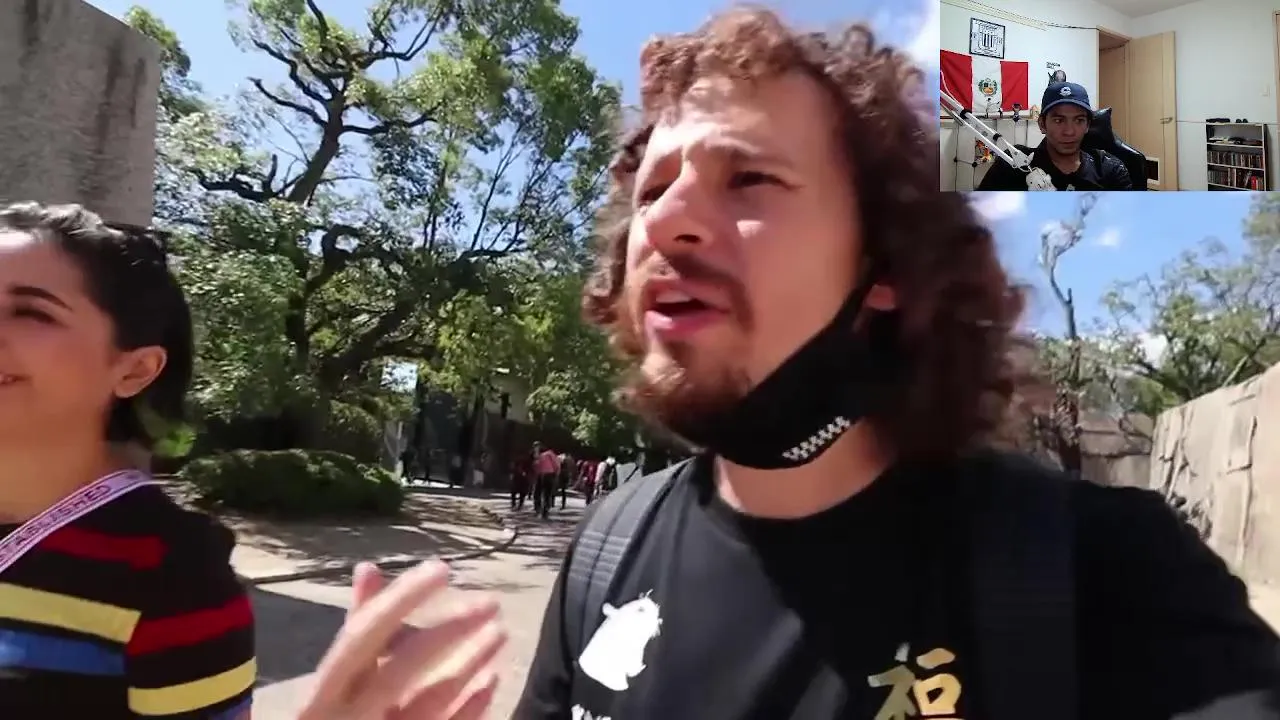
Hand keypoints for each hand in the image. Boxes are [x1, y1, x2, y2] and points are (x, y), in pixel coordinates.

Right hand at [298, 561, 507, 719]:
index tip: (442, 569)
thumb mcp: (333, 675)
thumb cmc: (332, 711)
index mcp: (323, 690)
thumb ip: (355, 628)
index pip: (363, 634)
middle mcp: (346, 715)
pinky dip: (469, 708)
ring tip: (499, 633)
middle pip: (399, 671)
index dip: (401, 600)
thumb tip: (368, 567)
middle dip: (446, 634)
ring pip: (428, 703)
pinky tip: (492, 680)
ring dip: (468, 666)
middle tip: (490, 603)